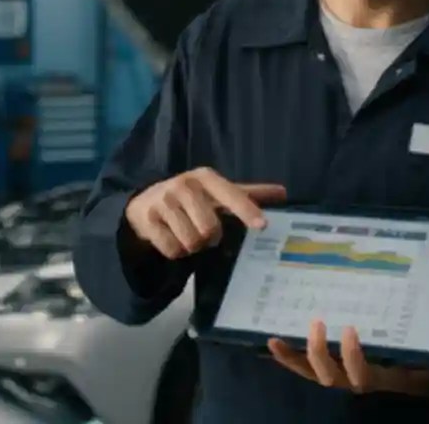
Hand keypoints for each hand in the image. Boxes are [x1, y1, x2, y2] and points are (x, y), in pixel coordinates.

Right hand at [124, 167, 285, 259]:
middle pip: (210, 228)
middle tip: (203, 231)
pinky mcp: (148, 219)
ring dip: (192, 246)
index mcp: (205, 177)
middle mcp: (184, 185)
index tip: (262, 225)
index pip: (231, 194)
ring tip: (186, 234)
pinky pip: (172, 249)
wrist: (144, 202)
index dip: (246, 210)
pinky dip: (176, 251)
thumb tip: (283, 193)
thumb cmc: (191, 198)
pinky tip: (171, 238)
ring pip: (191, 241)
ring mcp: (163, 201)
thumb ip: (248, 194)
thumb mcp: (217, 192)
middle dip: (209, 237)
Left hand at [268, 320, 428, 397]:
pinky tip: (272, 342)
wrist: (410, 381)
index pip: (360, 373)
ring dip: (293, 357)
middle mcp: (351, 381)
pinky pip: (303, 369)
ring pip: (310, 374)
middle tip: (317, 321)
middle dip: (319, 351)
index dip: (351, 355)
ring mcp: (335, 377)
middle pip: (328, 374)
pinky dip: (287, 357)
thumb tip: (413, 310)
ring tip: (276, 339)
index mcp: (375, 376)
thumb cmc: (412, 362)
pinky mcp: (324, 371)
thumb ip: (412, 340)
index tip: (350, 329)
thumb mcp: (415, 353)